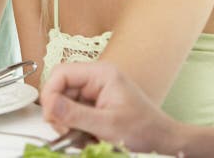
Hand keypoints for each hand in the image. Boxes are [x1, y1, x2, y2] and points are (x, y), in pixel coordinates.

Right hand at [40, 61, 180, 153]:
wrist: (163, 141)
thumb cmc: (144, 130)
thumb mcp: (107, 124)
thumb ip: (76, 114)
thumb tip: (50, 105)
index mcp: (101, 73)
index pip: (62, 73)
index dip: (50, 93)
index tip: (51, 115)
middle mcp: (96, 78)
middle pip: (61, 88)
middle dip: (58, 111)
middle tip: (64, 131)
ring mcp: (95, 91)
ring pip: (65, 102)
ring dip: (67, 121)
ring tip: (79, 136)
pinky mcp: (95, 104)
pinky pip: (74, 112)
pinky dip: (75, 126)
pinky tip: (86, 136)